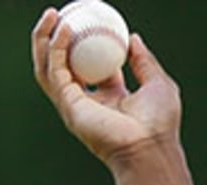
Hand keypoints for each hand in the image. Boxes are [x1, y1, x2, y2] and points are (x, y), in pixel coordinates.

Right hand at [31, 7, 181, 163]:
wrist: (151, 147)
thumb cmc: (160, 124)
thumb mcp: (158, 84)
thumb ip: (144, 62)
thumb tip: (133, 38)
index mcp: (111, 98)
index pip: (92, 66)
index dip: (89, 44)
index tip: (92, 23)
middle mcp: (89, 101)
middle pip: (65, 65)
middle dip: (59, 39)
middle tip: (64, 15)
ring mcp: (75, 104)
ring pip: (50, 66)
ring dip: (47, 40)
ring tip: (54, 16)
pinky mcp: (68, 105)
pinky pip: (54, 71)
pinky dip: (56, 49)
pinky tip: (65, 31)